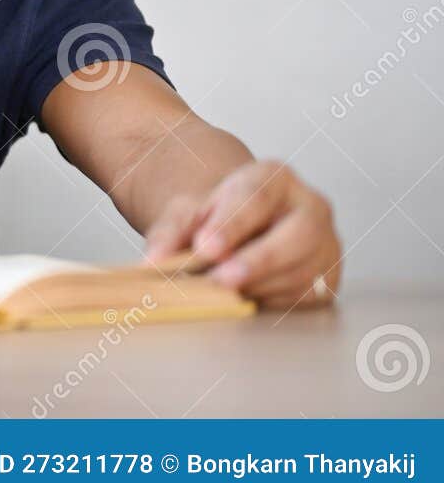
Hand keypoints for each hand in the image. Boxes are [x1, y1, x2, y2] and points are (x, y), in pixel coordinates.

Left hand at [144, 159, 340, 308]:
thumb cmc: (218, 219)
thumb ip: (171, 233)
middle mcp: (310, 208)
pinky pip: (306, 297)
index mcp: (275, 178)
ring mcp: (325, 245)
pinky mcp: (328, 280)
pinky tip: (243, 302)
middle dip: (259, 259)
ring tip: (221, 294)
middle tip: (221, 279)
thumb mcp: (190, 213)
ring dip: (260, 287)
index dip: (231, 224)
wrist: (242, 230)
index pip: (256, 197)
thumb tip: (154, 262)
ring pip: (303, 271)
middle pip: (297, 233)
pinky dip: (272, 303)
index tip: (204, 247)